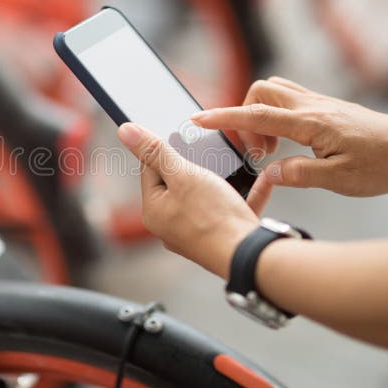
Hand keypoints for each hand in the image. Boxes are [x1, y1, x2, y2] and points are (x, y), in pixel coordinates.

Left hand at [117, 123, 264, 277]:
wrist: (249, 255)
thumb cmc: (212, 218)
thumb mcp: (182, 175)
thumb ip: (156, 152)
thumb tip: (126, 132)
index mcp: (154, 211)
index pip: (149, 170)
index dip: (161, 149)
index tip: (174, 134)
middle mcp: (172, 225)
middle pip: (177, 183)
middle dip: (193, 164)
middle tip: (204, 148)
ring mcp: (198, 232)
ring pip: (206, 196)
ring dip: (220, 178)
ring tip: (231, 162)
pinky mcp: (224, 236)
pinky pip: (233, 208)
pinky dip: (246, 193)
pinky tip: (261, 180)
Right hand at [192, 77, 387, 196]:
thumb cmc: (384, 165)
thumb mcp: (340, 180)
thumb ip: (299, 174)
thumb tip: (269, 173)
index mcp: (311, 123)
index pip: (257, 115)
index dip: (224, 117)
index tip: (199, 120)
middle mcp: (311, 106)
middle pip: (260, 92)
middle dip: (244, 116)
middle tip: (255, 151)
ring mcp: (319, 103)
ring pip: (274, 91)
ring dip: (260, 114)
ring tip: (270, 149)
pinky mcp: (326, 106)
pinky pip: (288, 99)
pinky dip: (275, 115)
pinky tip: (287, 142)